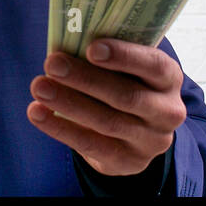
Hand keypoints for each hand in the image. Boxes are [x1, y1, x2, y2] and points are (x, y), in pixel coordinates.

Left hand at [27, 39, 186, 176]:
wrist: (139, 133)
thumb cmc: (125, 83)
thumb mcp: (128, 68)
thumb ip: (106, 56)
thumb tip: (66, 43)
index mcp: (169, 78)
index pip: (153, 65)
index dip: (124, 56)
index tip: (92, 48)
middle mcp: (167, 111)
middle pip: (125, 96)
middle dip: (85, 79)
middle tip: (52, 63)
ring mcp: (150, 141)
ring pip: (107, 122)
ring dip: (69, 103)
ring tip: (39, 86)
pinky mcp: (128, 162)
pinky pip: (92, 146)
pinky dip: (61, 128)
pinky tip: (37, 113)